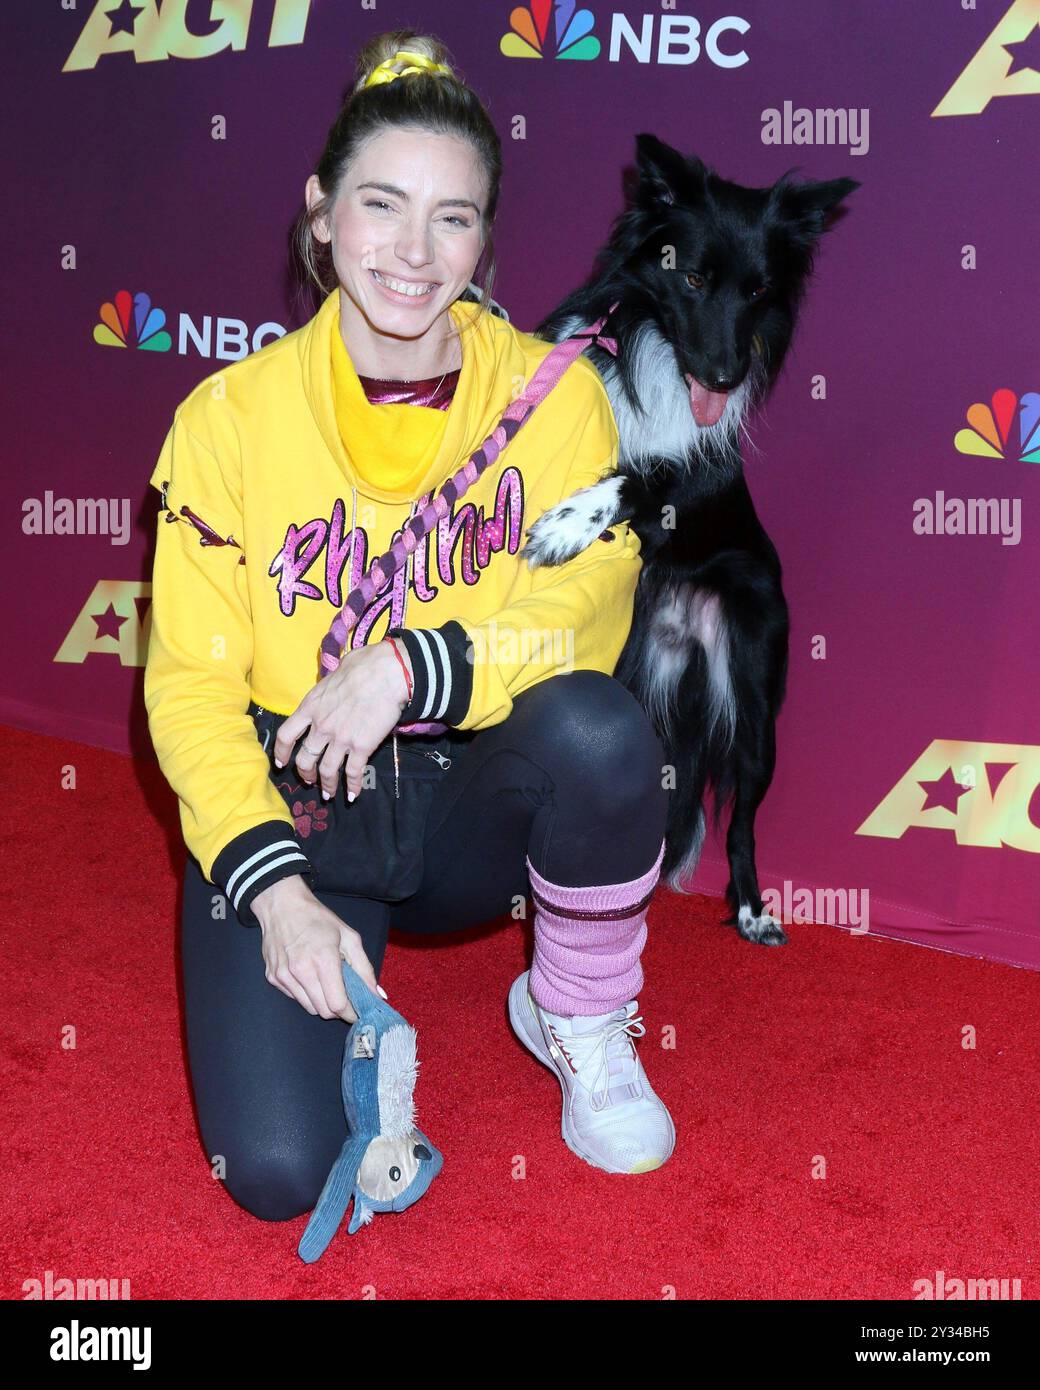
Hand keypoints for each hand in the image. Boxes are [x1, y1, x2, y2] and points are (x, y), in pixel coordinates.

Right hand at [252, 875, 384, 1021]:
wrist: (281, 906)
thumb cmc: (318, 919)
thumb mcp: (349, 937)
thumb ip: (365, 969)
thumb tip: (378, 996)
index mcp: (323, 960)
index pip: (338, 1004)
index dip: (351, 1012)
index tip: (358, 1011)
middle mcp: (300, 971)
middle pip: (324, 1011)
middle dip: (338, 1009)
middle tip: (344, 996)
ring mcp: (284, 976)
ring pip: (309, 1007)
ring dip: (321, 1002)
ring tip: (326, 983)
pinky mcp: (273, 978)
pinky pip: (295, 998)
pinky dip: (306, 993)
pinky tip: (309, 975)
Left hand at [273, 638, 412, 801]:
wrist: (389, 673)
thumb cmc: (365, 665)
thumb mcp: (336, 670)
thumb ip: (329, 683)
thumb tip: (334, 680)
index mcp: (311, 706)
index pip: (286, 735)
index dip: (281, 752)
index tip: (282, 762)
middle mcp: (321, 726)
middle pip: (304, 759)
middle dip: (305, 774)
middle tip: (310, 780)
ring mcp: (341, 739)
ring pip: (327, 771)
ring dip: (327, 786)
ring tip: (329, 794)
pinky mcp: (362, 747)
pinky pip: (353, 773)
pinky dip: (352, 786)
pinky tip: (353, 794)